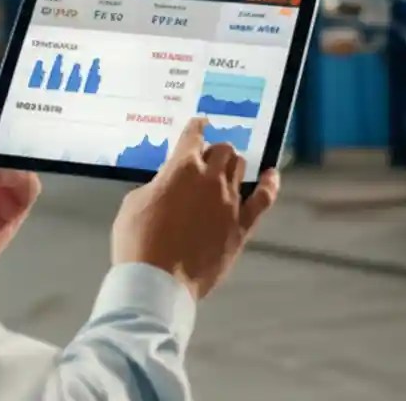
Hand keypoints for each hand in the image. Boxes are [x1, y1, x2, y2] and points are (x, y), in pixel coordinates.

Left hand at [0, 91, 41, 267]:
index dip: (10, 121)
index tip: (27, 104)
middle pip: (17, 149)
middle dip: (21, 146)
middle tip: (26, 141)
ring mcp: (2, 192)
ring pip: (27, 169)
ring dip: (17, 173)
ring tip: (0, 181)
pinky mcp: (15, 212)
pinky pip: (30, 190)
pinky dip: (24, 188)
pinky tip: (11, 194)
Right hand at [111, 118, 280, 299]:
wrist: (157, 281)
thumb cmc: (138, 242)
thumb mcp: (134, 203)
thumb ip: (157, 186)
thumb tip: (168, 186)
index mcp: (181, 168)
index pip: (194, 135)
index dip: (197, 126)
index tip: (200, 123)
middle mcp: (209, 179)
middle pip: (223, 149)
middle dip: (213, 150)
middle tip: (206, 158)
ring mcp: (229, 202)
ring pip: (240, 167)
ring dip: (231, 164)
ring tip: (225, 169)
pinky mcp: (241, 227)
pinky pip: (263, 198)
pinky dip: (269, 184)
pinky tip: (271, 176)